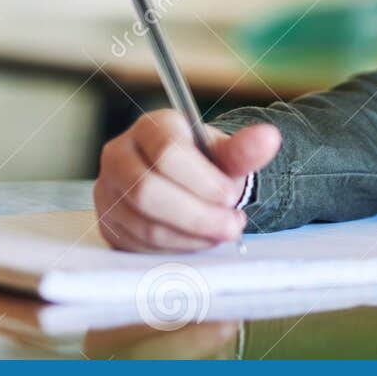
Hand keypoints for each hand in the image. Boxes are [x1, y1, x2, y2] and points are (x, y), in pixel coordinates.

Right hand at [94, 110, 280, 252]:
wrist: (185, 183)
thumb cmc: (205, 165)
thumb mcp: (226, 154)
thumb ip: (245, 150)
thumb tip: (269, 138)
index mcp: (150, 127)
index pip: (167, 152)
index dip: (203, 181)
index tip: (231, 196)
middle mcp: (119, 154)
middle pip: (148, 191)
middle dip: (197, 215)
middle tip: (232, 224)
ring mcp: (107, 190)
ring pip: (143, 222)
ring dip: (190, 235)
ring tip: (221, 232)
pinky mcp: (108, 222)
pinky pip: (137, 244)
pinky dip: (175, 248)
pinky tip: (199, 240)